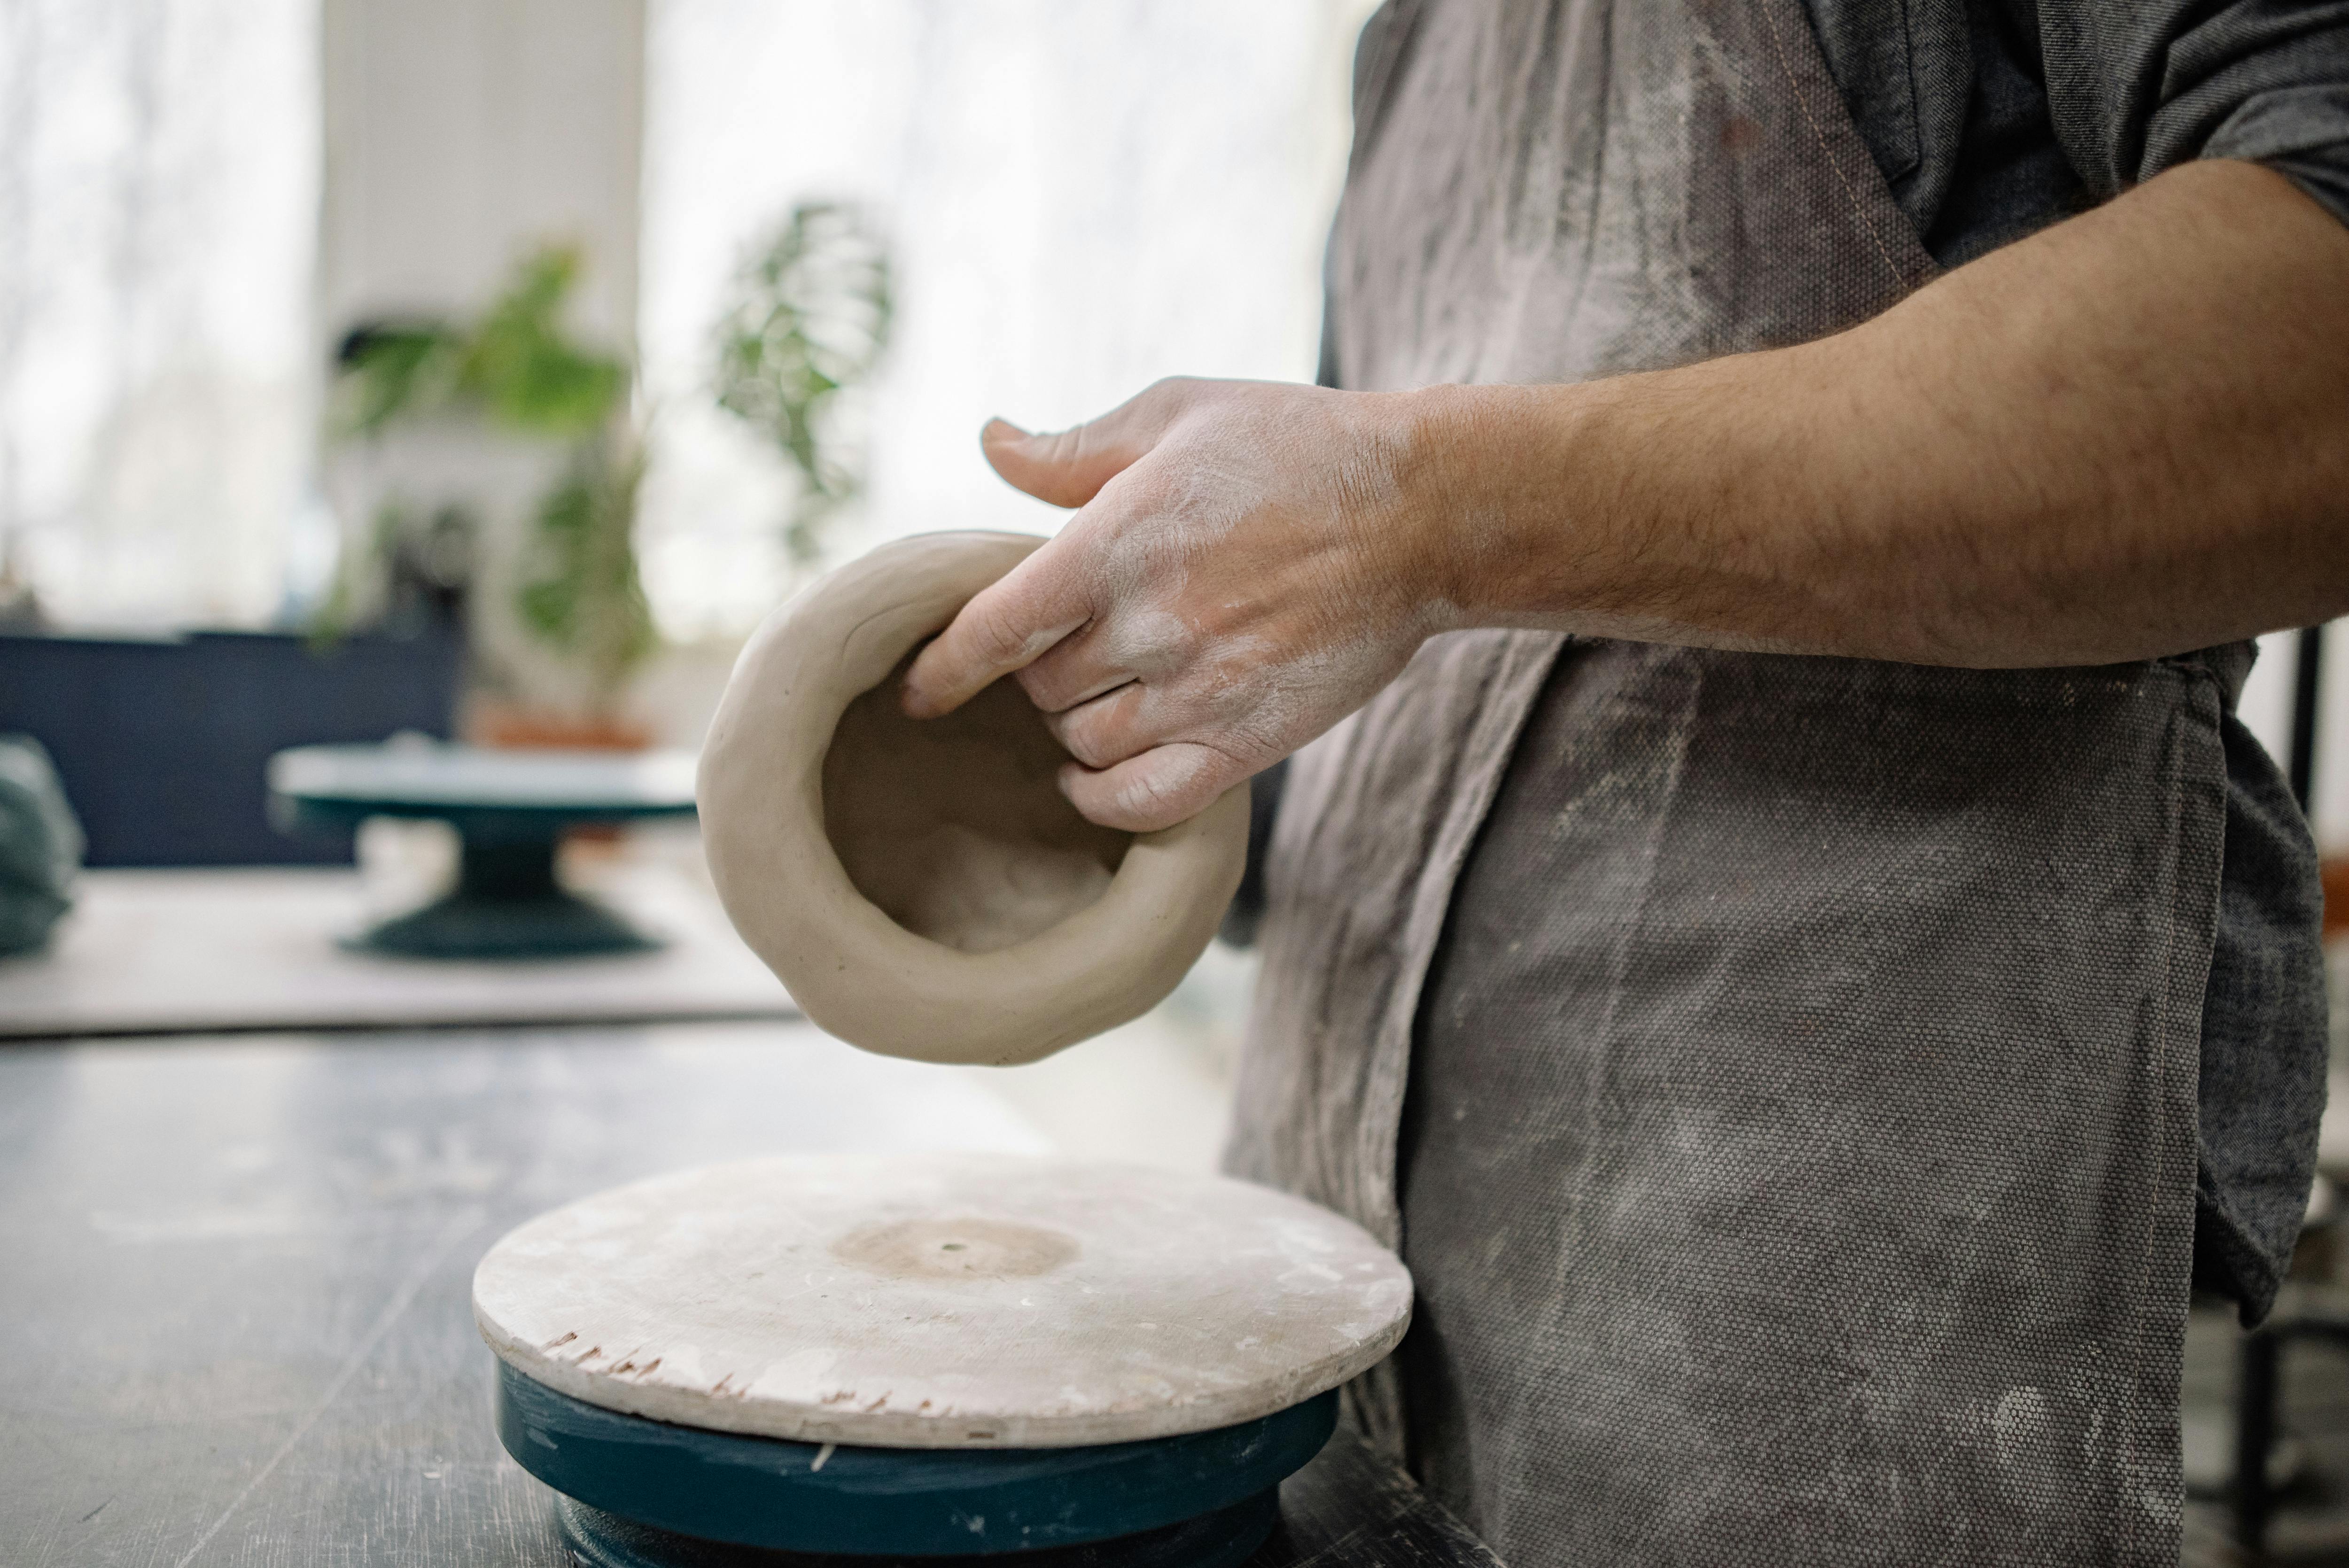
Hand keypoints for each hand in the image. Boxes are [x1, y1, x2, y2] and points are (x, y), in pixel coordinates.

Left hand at [901, 377, 1461, 831]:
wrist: (1425, 511)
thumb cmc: (1296, 448)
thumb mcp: (1179, 414)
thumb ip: (1073, 449)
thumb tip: (988, 442)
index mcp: (1115, 544)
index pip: (993, 629)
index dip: (942, 666)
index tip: (916, 689)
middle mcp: (1150, 624)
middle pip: (1039, 689)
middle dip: (1035, 674)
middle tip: (1063, 650)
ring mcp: (1201, 689)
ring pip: (1084, 743)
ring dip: (1071, 727)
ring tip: (1093, 695)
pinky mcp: (1251, 737)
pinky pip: (1145, 798)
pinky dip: (1103, 798)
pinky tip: (1091, 776)